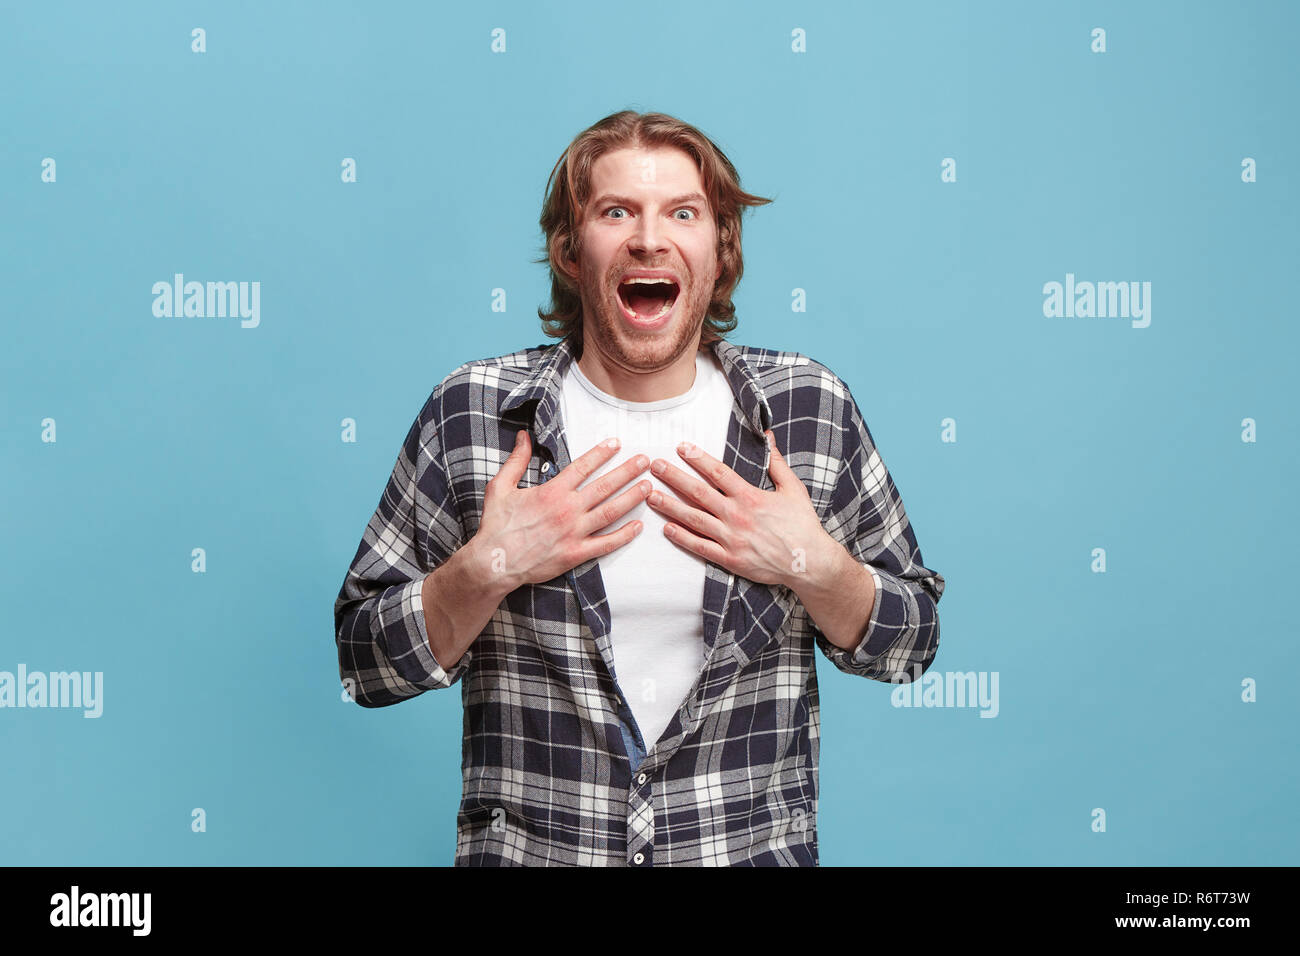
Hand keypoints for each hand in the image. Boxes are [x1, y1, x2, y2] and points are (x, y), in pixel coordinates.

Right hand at [471, 430, 652, 592]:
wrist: (494, 562)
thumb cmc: (496, 525)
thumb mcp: (500, 487)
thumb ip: (516, 460)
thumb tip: (524, 436)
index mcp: (552, 492)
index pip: (583, 466)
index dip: (601, 453)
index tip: (617, 443)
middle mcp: (567, 510)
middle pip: (605, 486)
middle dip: (627, 471)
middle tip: (645, 461)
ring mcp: (574, 533)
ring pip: (611, 512)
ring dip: (632, 498)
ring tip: (648, 486)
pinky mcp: (576, 554)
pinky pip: (606, 544)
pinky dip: (624, 535)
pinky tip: (638, 526)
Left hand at [645, 430, 832, 588]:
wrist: (809, 562)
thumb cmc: (802, 524)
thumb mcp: (793, 488)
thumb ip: (776, 462)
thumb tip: (768, 434)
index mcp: (750, 497)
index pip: (718, 473)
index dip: (698, 458)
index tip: (681, 447)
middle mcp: (737, 516)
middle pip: (698, 493)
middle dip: (674, 477)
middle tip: (654, 466)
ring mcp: (731, 539)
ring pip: (694, 519)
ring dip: (670, 506)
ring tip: (651, 496)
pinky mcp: (730, 559)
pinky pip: (701, 547)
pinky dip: (683, 538)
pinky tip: (667, 529)